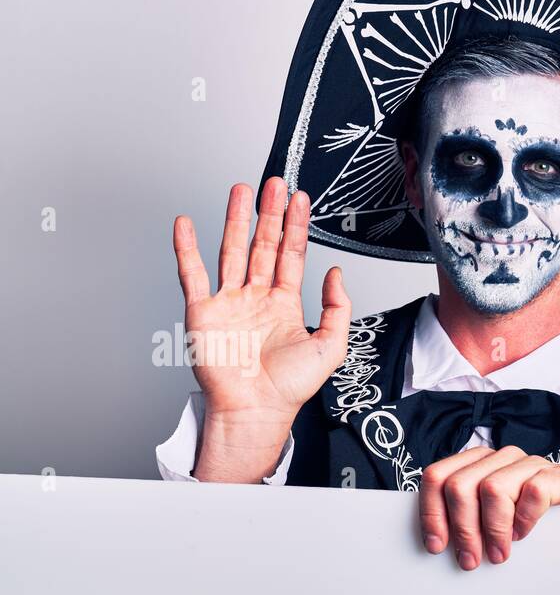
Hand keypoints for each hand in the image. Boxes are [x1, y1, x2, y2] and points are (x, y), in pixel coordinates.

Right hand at [173, 179, 350, 480]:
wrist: (257, 410)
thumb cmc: (290, 388)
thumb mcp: (331, 346)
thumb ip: (338, 309)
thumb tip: (336, 274)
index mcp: (285, 305)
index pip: (292, 256)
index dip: (297, 227)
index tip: (301, 200)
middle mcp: (256, 299)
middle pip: (263, 245)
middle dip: (270, 214)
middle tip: (275, 183)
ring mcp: (229, 302)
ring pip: (231, 250)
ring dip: (236, 220)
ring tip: (242, 190)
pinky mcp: (203, 311)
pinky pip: (193, 274)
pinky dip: (187, 248)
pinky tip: (186, 223)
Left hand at [420, 446, 559, 569]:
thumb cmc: (530, 531)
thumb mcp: (489, 525)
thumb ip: (465, 524)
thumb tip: (437, 546)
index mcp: (478, 464)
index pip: (437, 477)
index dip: (432, 513)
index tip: (437, 546)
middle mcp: (502, 458)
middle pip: (460, 485)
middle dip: (463, 529)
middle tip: (471, 559)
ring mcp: (532, 463)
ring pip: (492, 488)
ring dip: (494, 529)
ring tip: (500, 553)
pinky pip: (533, 491)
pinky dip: (526, 518)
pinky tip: (525, 533)